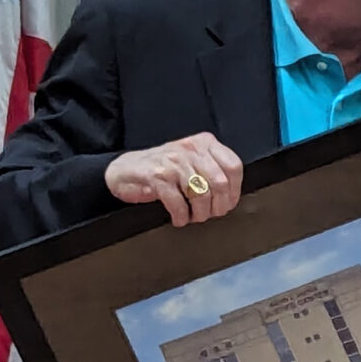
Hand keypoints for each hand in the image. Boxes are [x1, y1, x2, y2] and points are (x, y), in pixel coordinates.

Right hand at [105, 134, 243, 226]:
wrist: (126, 170)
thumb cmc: (162, 169)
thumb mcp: (192, 162)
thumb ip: (213, 170)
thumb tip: (232, 195)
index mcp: (203, 144)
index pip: (233, 166)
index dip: (234, 190)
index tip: (228, 203)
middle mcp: (190, 150)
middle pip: (220, 183)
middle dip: (218, 206)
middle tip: (210, 214)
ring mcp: (173, 162)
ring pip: (201, 194)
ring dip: (199, 213)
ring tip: (193, 217)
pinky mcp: (158, 176)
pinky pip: (179, 202)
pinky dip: (181, 216)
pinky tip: (178, 218)